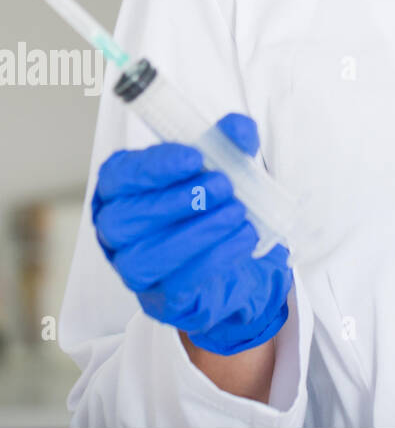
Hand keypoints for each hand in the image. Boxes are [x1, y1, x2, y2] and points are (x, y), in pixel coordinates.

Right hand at [92, 113, 292, 354]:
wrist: (234, 249)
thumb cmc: (213, 198)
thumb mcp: (224, 160)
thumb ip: (231, 139)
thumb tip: (238, 130)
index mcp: (122, 189)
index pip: (119, 177)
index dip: (154, 167)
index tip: (195, 157)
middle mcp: (117, 231)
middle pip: (124, 219)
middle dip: (176, 201)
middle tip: (224, 185)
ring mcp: (134, 268)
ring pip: (145, 257)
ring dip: (196, 232)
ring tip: (236, 212)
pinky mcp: (161, 297)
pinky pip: (178, 283)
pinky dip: (215, 257)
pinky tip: (244, 236)